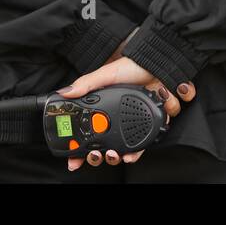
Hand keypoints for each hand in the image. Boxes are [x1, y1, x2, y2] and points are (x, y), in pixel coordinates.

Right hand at [56, 57, 197, 171]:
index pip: (88, 131)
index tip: (74, 159)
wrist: (160, 65)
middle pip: (105, 146)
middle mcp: (118, 118)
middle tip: (98, 156)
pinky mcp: (150, 126)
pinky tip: (134, 151)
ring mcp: (133, 123)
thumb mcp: (106, 73)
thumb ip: (86, 84)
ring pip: (124, 150)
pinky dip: (138, 152)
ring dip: (119, 157)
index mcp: (105, 108)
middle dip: (100, 156)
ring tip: (116, 156)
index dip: (79, 148)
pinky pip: (143, 144)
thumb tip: (64, 92)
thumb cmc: (133, 67)